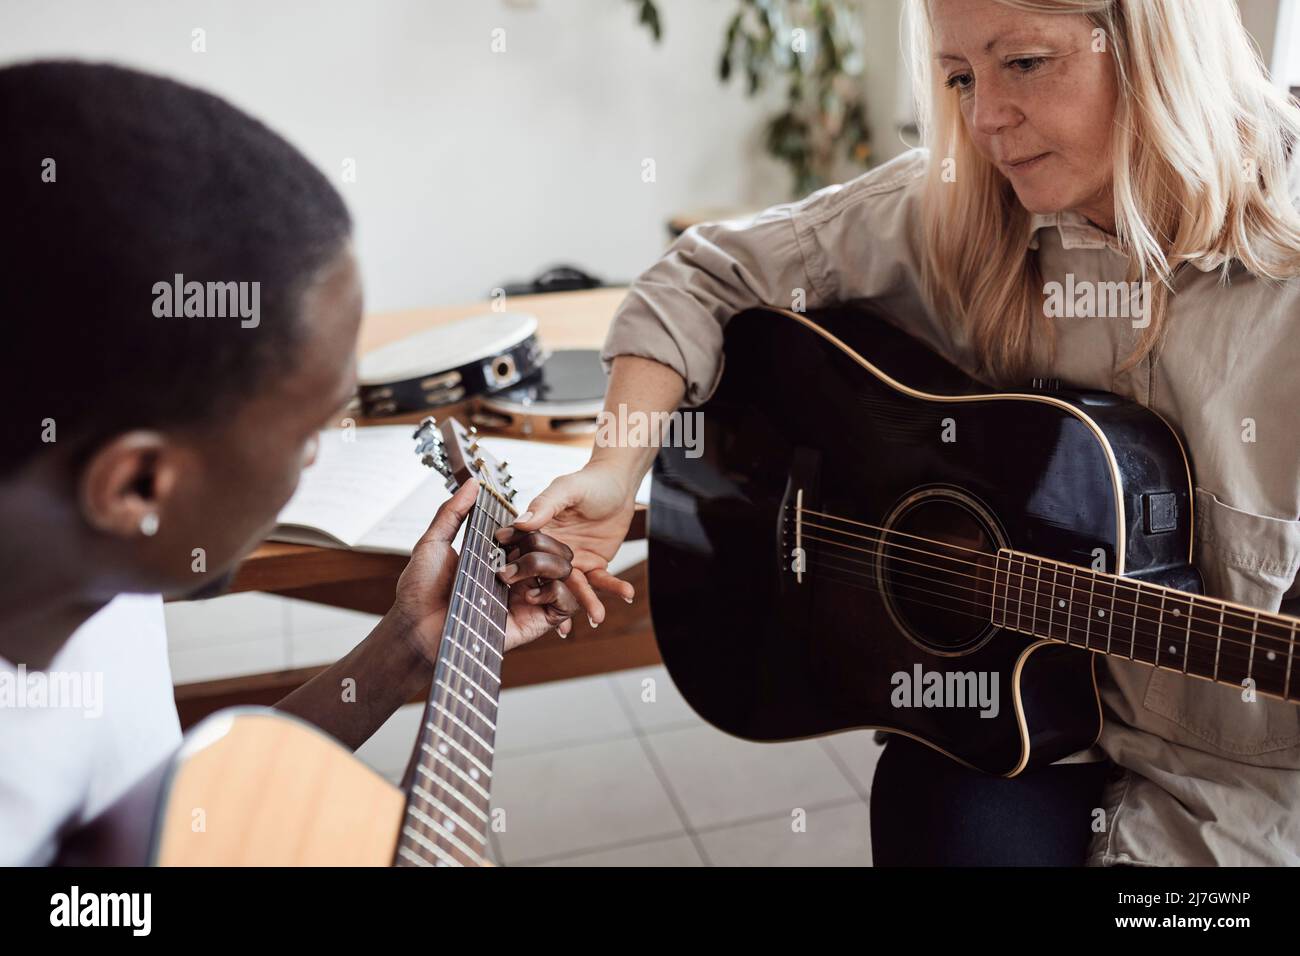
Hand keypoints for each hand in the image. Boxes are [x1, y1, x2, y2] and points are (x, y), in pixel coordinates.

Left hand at [389, 479, 580, 663]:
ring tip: (508, 577)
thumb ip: (453, 512)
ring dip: (543, 565)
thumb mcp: (433, 543)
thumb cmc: (420, 592)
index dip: (526, 528)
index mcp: (502, 558)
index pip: (535, 533)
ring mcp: (530, 599)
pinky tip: (525, 595)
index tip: (499, 535)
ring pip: (565, 570)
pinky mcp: (535, 622)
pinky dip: (554, 592)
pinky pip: (566, 603)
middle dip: (538, 542)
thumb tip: (473, 483)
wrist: (417, 630)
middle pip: (558, 547)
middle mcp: (521, 577)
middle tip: (505, 557)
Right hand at [505, 460, 638, 627]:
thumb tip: (521, 522)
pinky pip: (603, 579)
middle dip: (554, 601)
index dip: (523, 576)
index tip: (523, 596)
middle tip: (560, 625)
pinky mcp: (595, 564)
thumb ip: (545, 505)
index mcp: (538, 534)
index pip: (526, 557)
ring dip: (588, 603)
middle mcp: (553, 551)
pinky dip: (615, 588)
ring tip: (597, 618)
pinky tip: (628, 595)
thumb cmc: (588, 482)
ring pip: (577, 586)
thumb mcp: (566, 490)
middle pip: (550, 579)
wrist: (617, 484)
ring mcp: (573, 561)